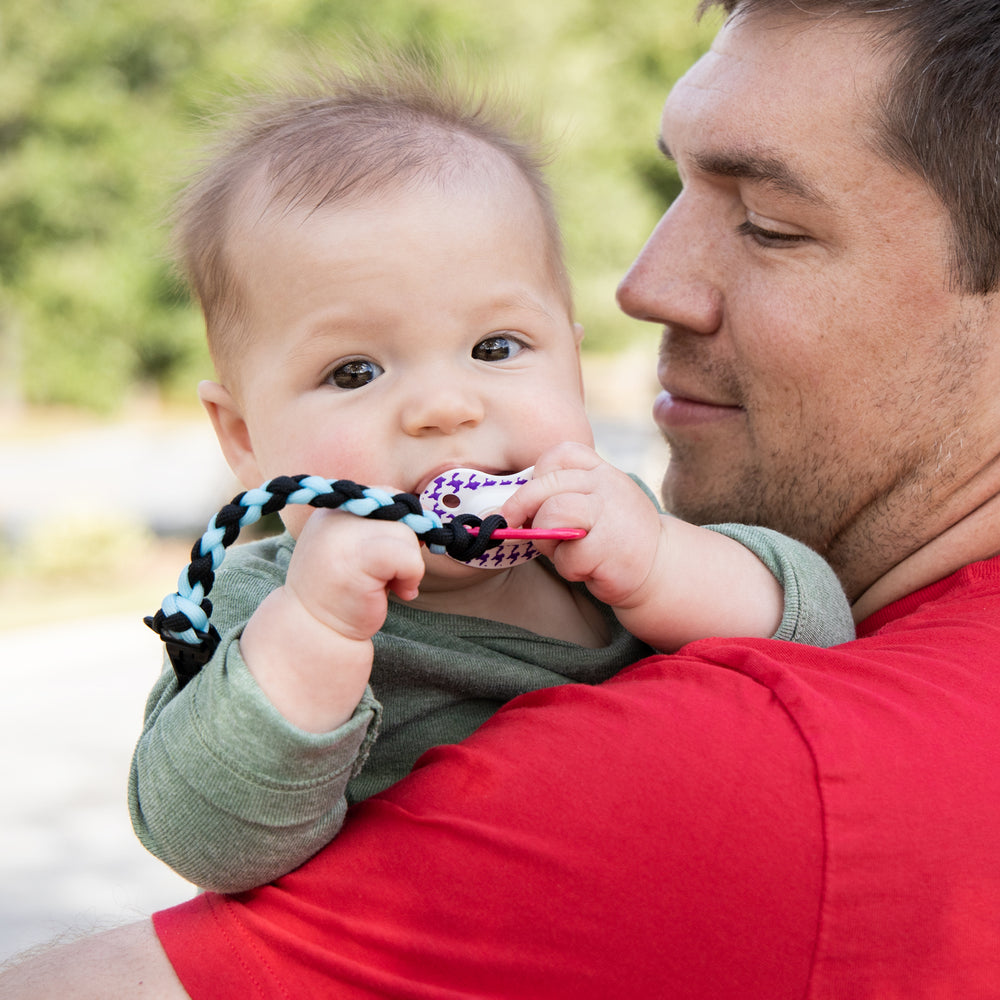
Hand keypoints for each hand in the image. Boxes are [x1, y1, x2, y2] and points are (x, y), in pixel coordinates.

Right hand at [240, 509, 424, 731]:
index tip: (388, 556)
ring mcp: (346, 533)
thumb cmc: (342, 591)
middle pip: (400, 513)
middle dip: (405, 546)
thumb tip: (425, 520)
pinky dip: (413, 576)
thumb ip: (379, 527)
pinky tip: (399, 592)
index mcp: (334, 507)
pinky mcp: (361, 557)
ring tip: (387, 586)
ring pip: (408, 534)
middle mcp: (337, 513)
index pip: (387, 498)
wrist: (315, 631)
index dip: (400, 526)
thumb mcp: (354, 546)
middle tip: (387, 576)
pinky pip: (409, 557)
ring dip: (410, 565)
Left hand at [500, 442, 664, 609]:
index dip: (535, 477)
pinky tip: (587, 569)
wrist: (660, 567)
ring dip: (546, 540)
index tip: (527, 500)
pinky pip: (568, 556)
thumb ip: (557, 499)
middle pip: (548, 485)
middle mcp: (608, 485)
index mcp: (601, 471)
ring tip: (565, 551)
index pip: (560, 455)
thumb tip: (502, 512)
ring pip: (553, 514)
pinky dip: (569, 568)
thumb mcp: (592, 505)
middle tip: (509, 525)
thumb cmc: (612, 537)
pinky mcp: (611, 548)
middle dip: (520, 506)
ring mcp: (612, 514)